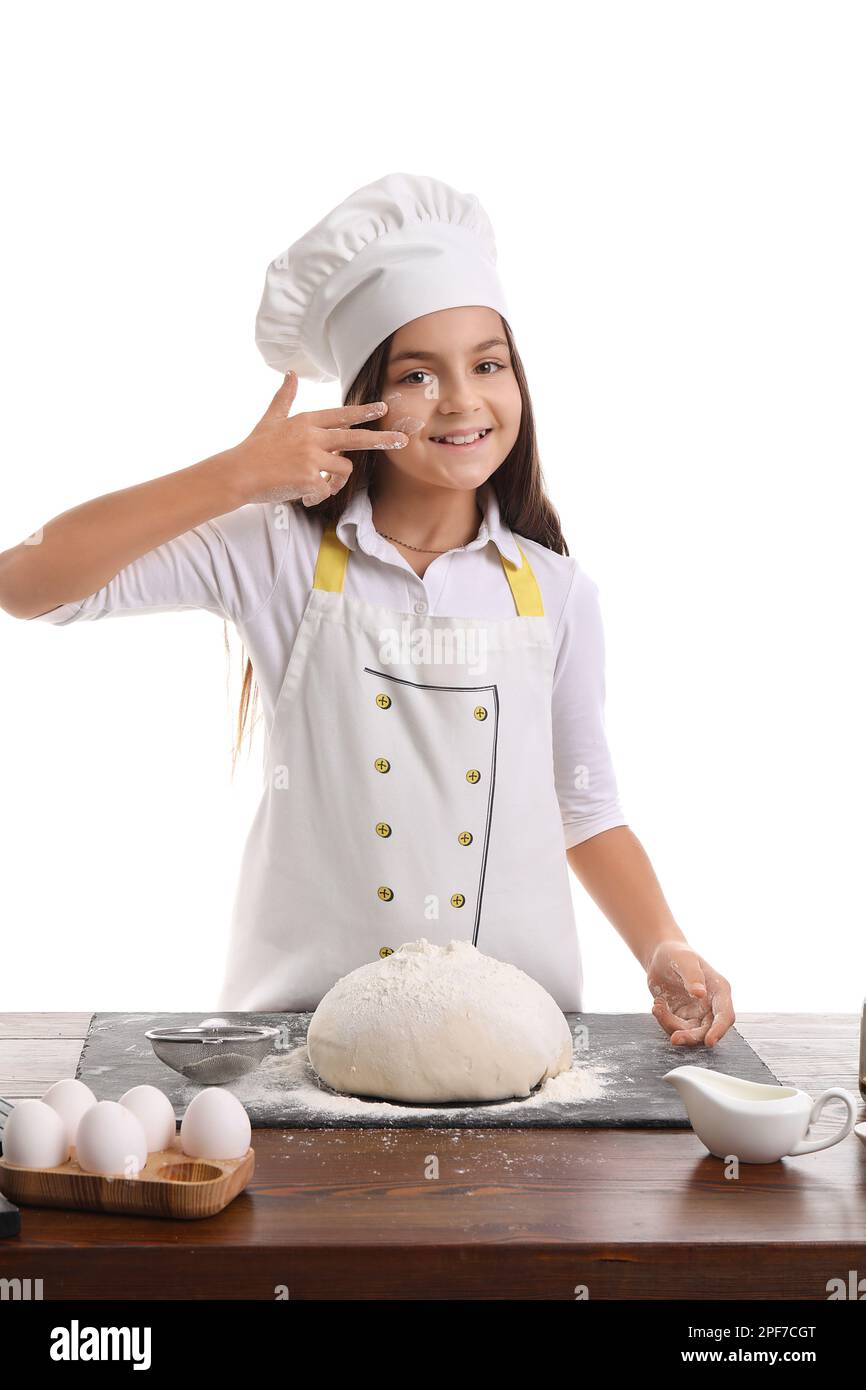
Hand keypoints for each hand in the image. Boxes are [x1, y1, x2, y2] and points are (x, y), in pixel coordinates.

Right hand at [227, 372, 409, 506]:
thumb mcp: (271, 418)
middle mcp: (312, 437)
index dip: (364, 412)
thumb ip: (285, 396)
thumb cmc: (254, 448)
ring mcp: (312, 458)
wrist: (238, 473)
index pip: (341, 415)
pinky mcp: (310, 479)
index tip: (383, 408)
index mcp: (306, 421)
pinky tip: (304, 495)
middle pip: (355, 439)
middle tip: (402, 440)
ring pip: (343, 469)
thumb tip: (290, 373)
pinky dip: (319, 494)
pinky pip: (328, 489)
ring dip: (335, 480)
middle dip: (381, 439)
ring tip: (316, 483)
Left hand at [646, 940, 734, 1045]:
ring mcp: (697, 1013)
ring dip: (672, 1026)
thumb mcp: (684, 960)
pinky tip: (657, 1005)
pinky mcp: (682, 1017)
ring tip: (657, 1007)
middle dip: (692, 1037)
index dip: (719, 1030)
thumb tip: (700, 994)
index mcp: (719, 990)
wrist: (660, 956)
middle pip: (707, 1030)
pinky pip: (675, 1028)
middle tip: (675, 1038)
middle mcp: (711, 1005)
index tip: (709, 1042)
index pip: (725, 1015)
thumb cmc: (677, 953)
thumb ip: (693, 976)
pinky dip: (664, 1021)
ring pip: (690, 1032)